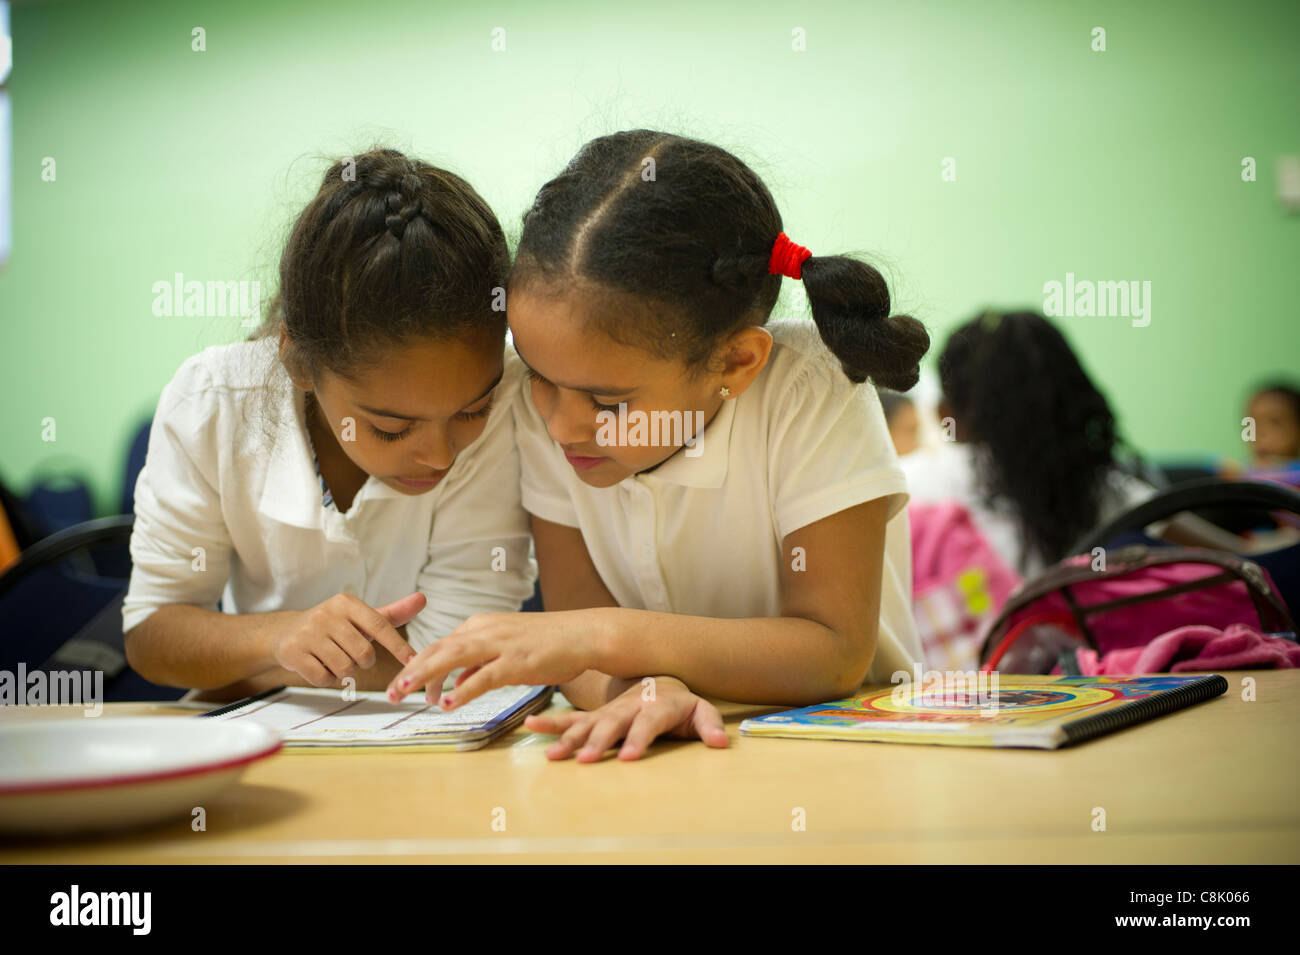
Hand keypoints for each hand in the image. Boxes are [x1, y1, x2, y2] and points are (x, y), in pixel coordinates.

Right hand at [270, 592, 422, 686]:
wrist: (285, 632)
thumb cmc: (334, 626)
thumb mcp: (360, 618)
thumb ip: (392, 613)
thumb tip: (423, 598)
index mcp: (347, 603)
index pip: (380, 625)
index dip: (398, 646)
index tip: (413, 661)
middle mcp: (327, 614)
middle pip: (364, 653)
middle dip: (363, 661)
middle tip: (350, 653)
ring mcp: (308, 634)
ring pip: (345, 668)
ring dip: (344, 670)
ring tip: (332, 657)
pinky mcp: (294, 653)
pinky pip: (324, 678)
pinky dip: (326, 678)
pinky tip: (318, 664)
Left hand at [386, 610, 603, 706]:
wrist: (584, 634)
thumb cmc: (547, 643)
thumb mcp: (506, 647)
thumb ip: (480, 662)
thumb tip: (457, 681)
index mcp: (480, 625)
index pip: (440, 645)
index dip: (418, 666)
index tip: (404, 687)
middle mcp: (485, 630)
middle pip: (438, 649)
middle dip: (410, 671)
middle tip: (390, 692)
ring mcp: (501, 644)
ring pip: (454, 657)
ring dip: (425, 676)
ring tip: (405, 693)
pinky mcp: (517, 661)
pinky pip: (483, 676)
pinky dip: (462, 689)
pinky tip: (446, 702)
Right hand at [523, 676, 727, 761]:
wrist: (660, 681)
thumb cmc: (681, 704)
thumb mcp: (701, 710)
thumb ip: (709, 725)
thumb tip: (720, 743)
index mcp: (657, 704)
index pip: (648, 722)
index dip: (638, 738)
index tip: (628, 758)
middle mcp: (629, 705)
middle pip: (612, 722)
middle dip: (599, 741)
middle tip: (586, 760)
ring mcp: (609, 710)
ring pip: (588, 722)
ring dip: (571, 738)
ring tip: (555, 756)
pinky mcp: (595, 715)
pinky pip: (570, 718)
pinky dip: (551, 724)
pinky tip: (530, 726)